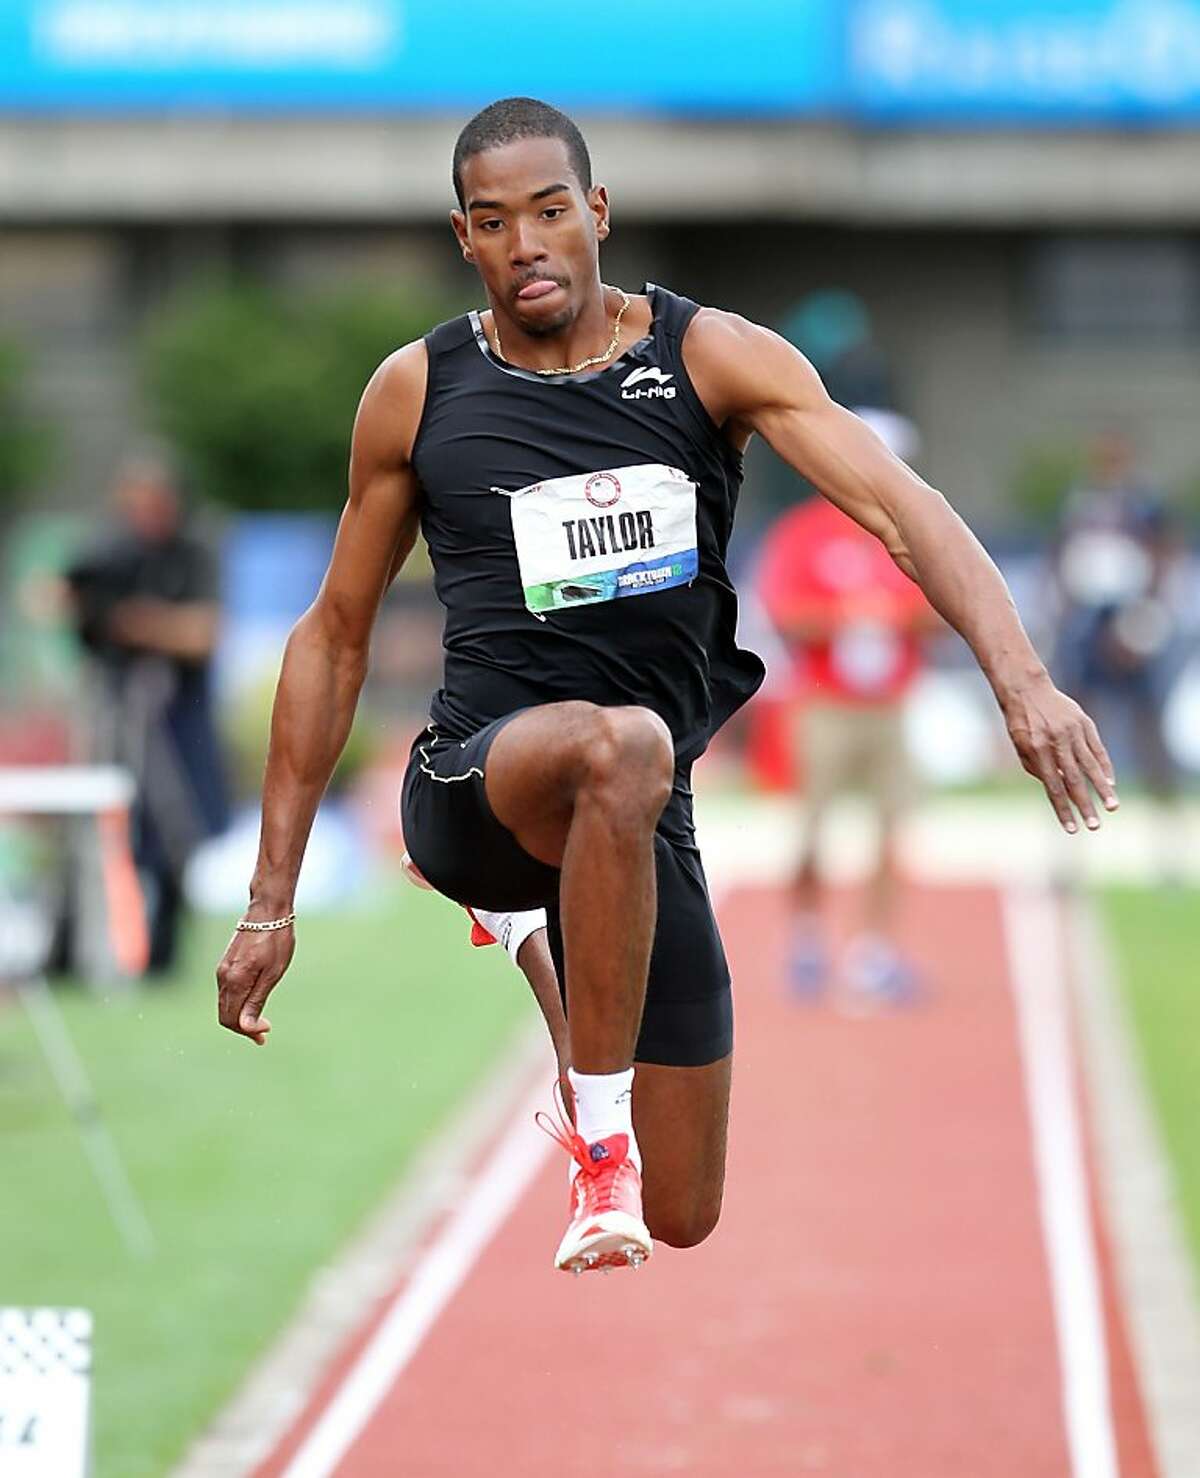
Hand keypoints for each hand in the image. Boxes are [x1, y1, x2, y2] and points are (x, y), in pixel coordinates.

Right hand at [215, 917, 294, 1045]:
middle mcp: (223, 977)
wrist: (268, 910)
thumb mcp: (272, 973)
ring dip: (240, 1015)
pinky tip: (254, 1001)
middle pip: (225, 1015)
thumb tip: (246, 1026)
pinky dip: (238, 1002)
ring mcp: (223, 970)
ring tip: (262, 1020)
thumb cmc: (275, 940)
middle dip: (243, 1027)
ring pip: (225, 1004)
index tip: (266, 1031)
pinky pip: (227, 992)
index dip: (246, 1031)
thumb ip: (256, 1000)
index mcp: (234, 981)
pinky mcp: (226, 964)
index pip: (231, 1020)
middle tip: (265, 1031)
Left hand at [1002, 676, 1118, 832]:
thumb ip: (1037, 769)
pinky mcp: (1085, 724)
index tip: (1072, 829)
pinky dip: (1105, 766)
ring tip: (1112, 807)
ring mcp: (1073, 733)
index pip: (1053, 788)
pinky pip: (1097, 749)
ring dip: (1102, 789)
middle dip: (1085, 806)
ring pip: (1091, 766)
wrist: (1027, 689)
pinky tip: (1110, 783)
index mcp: (1037, 751)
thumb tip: (1059, 789)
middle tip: (1094, 826)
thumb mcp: (1021, 747)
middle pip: (1074, 781)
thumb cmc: (1021, 723)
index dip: (1063, 810)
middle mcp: (1057, 743)